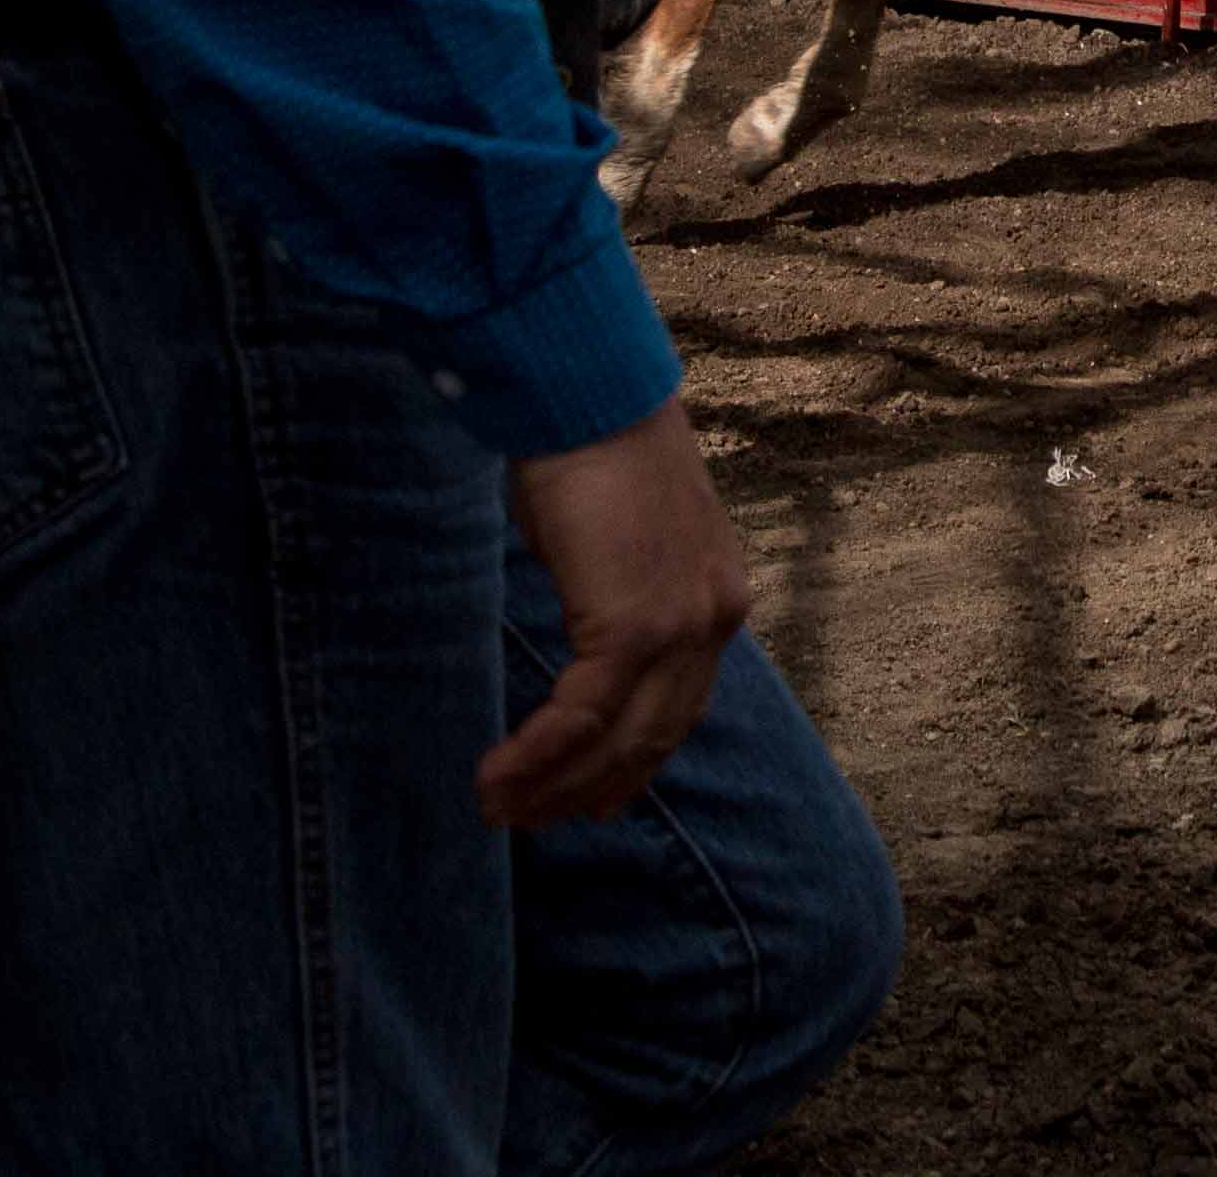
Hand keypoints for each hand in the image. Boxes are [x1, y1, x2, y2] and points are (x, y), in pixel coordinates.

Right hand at [481, 399, 751, 826]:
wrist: (591, 396)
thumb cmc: (595, 454)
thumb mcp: (623, 541)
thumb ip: (619, 595)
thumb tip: (582, 632)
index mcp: (718, 597)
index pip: (681, 708)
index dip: (632, 762)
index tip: (589, 799)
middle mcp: (714, 619)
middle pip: (654, 738)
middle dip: (589, 790)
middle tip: (532, 820)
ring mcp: (681, 625)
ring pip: (618, 740)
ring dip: (553, 785)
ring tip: (499, 809)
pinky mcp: (633, 624)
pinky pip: (582, 716)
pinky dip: (537, 753)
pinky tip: (498, 774)